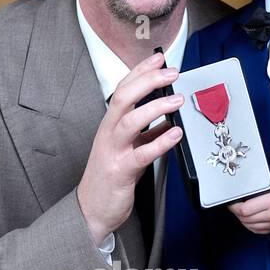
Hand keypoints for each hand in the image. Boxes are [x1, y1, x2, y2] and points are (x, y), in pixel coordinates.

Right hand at [76, 52, 182, 244]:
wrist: (92, 210)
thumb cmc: (110, 179)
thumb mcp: (129, 150)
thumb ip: (146, 134)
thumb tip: (169, 120)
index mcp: (110, 125)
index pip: (123, 89)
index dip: (140, 71)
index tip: (159, 59)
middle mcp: (108, 133)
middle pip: (124, 97)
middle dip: (149, 81)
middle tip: (172, 73)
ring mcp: (113, 151)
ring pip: (130, 121)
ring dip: (156, 107)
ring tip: (177, 100)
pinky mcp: (121, 171)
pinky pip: (142, 154)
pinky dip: (160, 142)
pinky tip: (176, 134)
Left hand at [228, 190, 269, 233]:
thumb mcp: (269, 185)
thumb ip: (254, 187)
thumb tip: (239, 190)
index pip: (243, 209)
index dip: (234, 206)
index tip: (231, 201)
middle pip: (244, 218)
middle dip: (237, 211)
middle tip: (235, 204)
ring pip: (248, 225)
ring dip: (243, 218)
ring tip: (243, 209)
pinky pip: (255, 229)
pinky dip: (250, 224)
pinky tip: (250, 216)